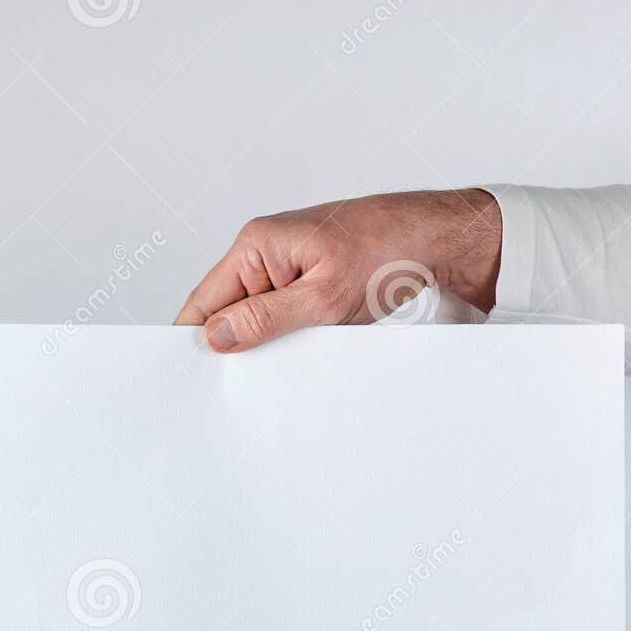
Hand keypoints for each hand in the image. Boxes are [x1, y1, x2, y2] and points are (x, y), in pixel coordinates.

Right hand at [173, 188, 501, 351]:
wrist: (442, 240)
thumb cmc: (390, 250)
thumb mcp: (324, 296)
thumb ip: (266, 318)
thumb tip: (215, 337)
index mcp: (257, 245)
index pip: (204, 301)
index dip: (194, 340)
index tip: (188, 380)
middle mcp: (266, 253)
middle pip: (227, 312)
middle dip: (232, 348)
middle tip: (234, 390)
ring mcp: (289, 268)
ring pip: (259, 319)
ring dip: (266, 346)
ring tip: (274, 374)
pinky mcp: (312, 283)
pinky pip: (286, 317)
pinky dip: (291, 339)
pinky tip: (302, 358)